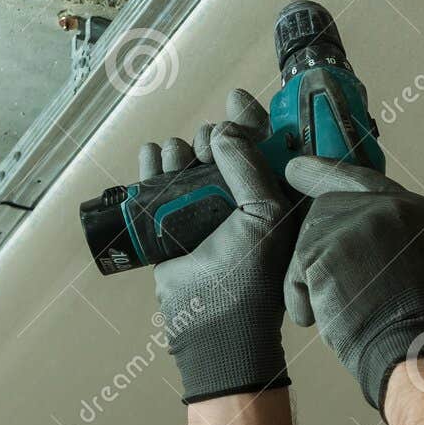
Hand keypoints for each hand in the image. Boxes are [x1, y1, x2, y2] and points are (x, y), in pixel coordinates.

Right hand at [145, 88, 301, 403]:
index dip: (250, 118)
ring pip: (187, 160)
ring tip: (178, 158)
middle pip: (221, 146)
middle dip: (214, 136)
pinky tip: (154, 158)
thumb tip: (225, 132)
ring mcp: (202, 210)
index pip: (263, 145)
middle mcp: (238, 199)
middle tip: (208, 151)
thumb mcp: (266, 216)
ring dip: (180, 149)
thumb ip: (249, 169)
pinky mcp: (169, 223)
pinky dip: (152, 164)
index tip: (236, 99)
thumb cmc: (252, 274)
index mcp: (271, 195)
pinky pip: (157, 182)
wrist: (213, 324)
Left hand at [283, 158, 423, 414]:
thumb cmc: (413, 327)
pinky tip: (317, 316)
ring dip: (308, 274)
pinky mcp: (330, 247)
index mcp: (419, 211)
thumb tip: (346, 226)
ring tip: (329, 309)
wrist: (412, 354)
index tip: (296, 170)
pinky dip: (299, 293)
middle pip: (330, 204)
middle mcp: (393, 207)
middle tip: (308, 272)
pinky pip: (298, 264)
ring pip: (310, 235)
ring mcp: (362, 223)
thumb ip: (387, 236)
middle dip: (313, 240)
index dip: (327, 175)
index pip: (365, 180)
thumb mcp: (416, 263)